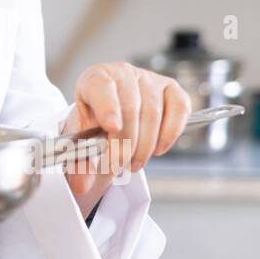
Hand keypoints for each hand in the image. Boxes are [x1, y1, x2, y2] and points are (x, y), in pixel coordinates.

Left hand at [60, 62, 192, 196]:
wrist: (110, 118)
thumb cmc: (94, 125)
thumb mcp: (81, 141)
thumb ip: (80, 162)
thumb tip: (82, 185)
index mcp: (94, 78)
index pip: (100, 86)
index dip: (107, 106)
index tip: (111, 128)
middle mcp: (122, 73)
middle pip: (129, 106)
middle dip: (125, 141)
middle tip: (119, 165)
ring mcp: (149, 79)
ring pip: (153, 112)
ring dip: (145, 145)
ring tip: (133, 163)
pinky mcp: (171, 89)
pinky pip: (179, 109)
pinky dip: (170, 133)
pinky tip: (157, 150)